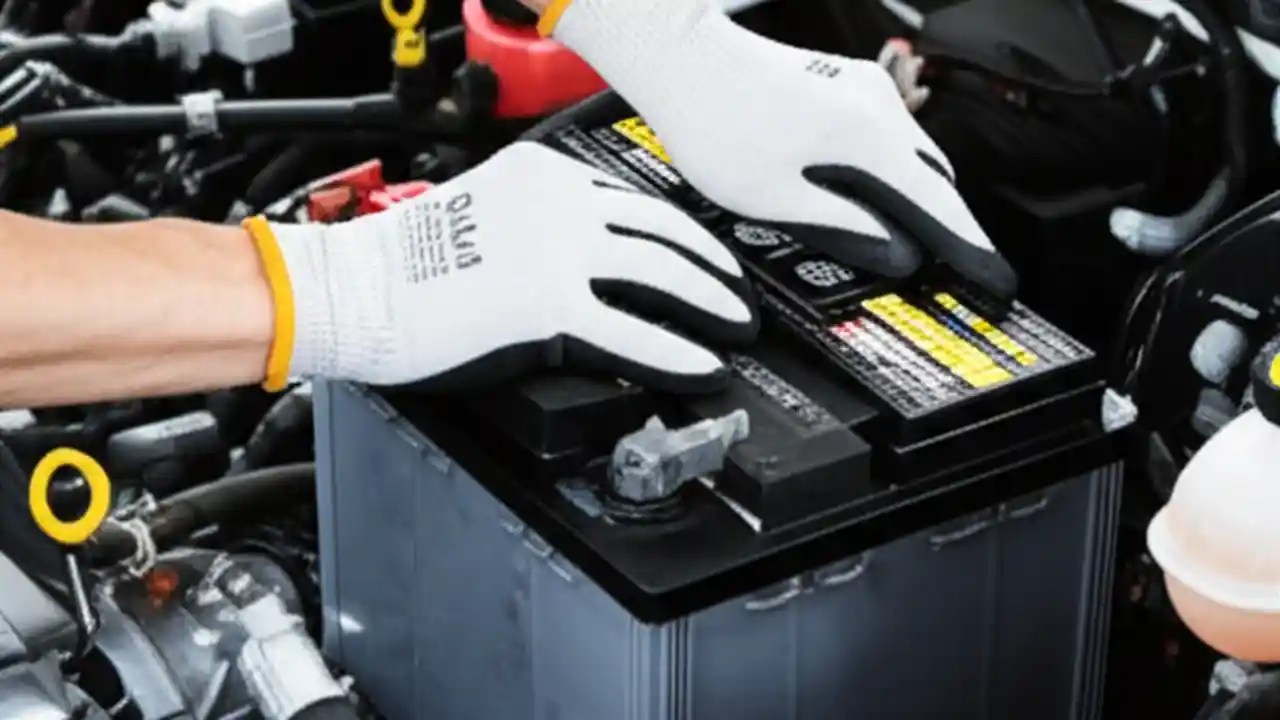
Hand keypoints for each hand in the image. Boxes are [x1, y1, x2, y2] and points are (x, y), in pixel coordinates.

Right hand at [255, 141, 758, 392]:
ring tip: (735, 330)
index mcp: (544, 177)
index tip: (706, 257)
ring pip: (659, 274)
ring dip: (708, 305)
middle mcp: (558, 204)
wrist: (352, 289)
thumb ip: (544, 230)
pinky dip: (674, 352)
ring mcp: (555, 251)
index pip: (636, 202)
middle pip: (663, 233)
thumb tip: (593, 269)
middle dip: (712, 270)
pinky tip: (700, 366)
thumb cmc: (400, 264)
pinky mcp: (545, 305)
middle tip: (737, 299)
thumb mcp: (488, 217)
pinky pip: (630, 332)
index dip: (685, 235)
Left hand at [546, 0, 1017, 297]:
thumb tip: (898, 255)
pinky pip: (890, 134)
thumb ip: (843, 227)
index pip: (939, 205)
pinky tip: (877, 192)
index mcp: (865, 138)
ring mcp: (861, 88)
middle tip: (960, 272)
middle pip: (936, 177)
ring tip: (921, 241)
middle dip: (952, 226)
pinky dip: (897, 169)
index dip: (971, 249)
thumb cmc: (715, 124)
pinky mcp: (843, 83)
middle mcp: (875, 106)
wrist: (682, 57)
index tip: (996, 279)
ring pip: (914, 152)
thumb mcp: (773, 198)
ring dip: (922, 196)